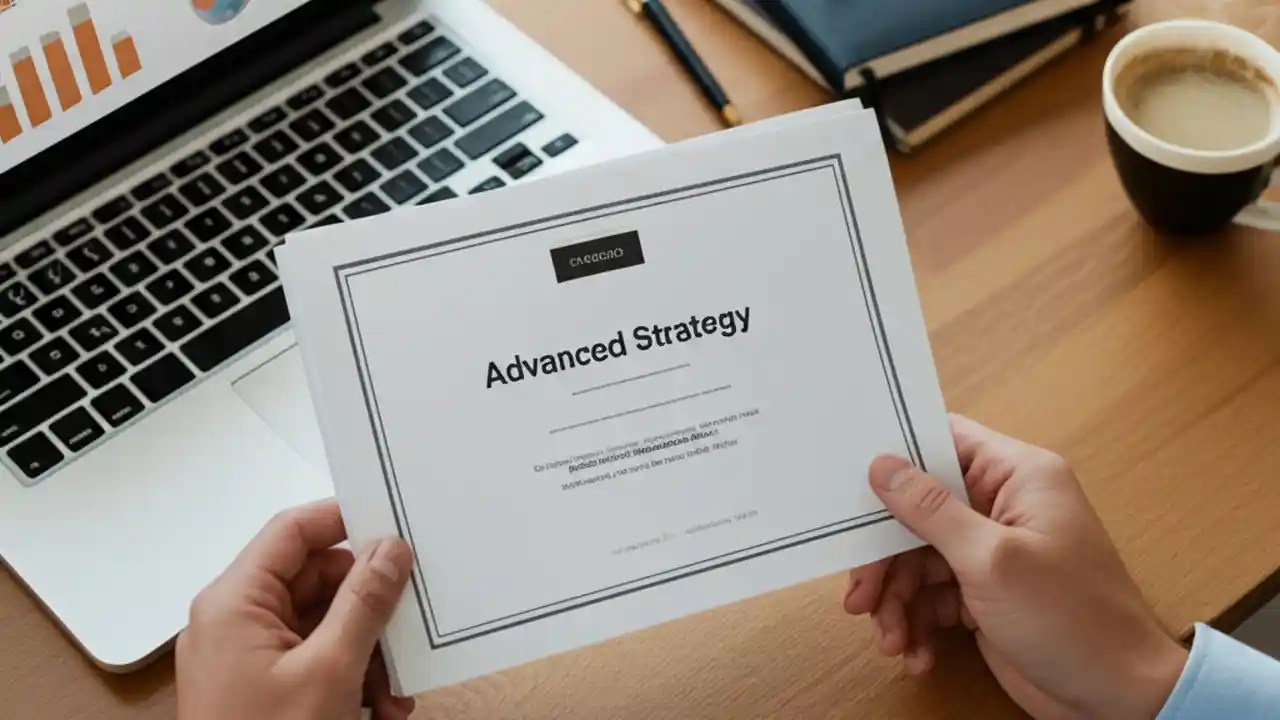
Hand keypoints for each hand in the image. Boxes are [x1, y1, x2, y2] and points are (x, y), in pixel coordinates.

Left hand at [177, 500, 415, 719]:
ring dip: (367, 650)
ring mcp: (245, 654)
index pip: (293, 530)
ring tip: (392, 693)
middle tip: (406, 630)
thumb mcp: (330, 671)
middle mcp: (234, 620)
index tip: (395, 526)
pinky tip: (378, 707)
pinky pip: (314, 656)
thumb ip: (364, 602)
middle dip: (367, 608)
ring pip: (323, 621)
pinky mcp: (259, 684)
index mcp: (234, 602)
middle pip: (315, 579)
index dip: (345, 520)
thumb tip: (388, 550)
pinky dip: (350, 674)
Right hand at [845, 415, 1187, 719]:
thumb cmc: (1076, 620)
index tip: (855, 485)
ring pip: (917, 559)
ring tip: (892, 639)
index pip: (945, 441)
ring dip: (897, 601)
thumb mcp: (992, 561)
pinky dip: (917, 624)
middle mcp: (1003, 506)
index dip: (898, 457)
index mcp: (1019, 476)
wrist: (1120, 699)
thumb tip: (883, 465)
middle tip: (861, 595)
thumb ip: (931, 510)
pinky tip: (917, 653)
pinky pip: (931, 596)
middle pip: (918, 510)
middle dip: (886, 558)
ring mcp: (993, 552)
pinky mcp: (985, 594)